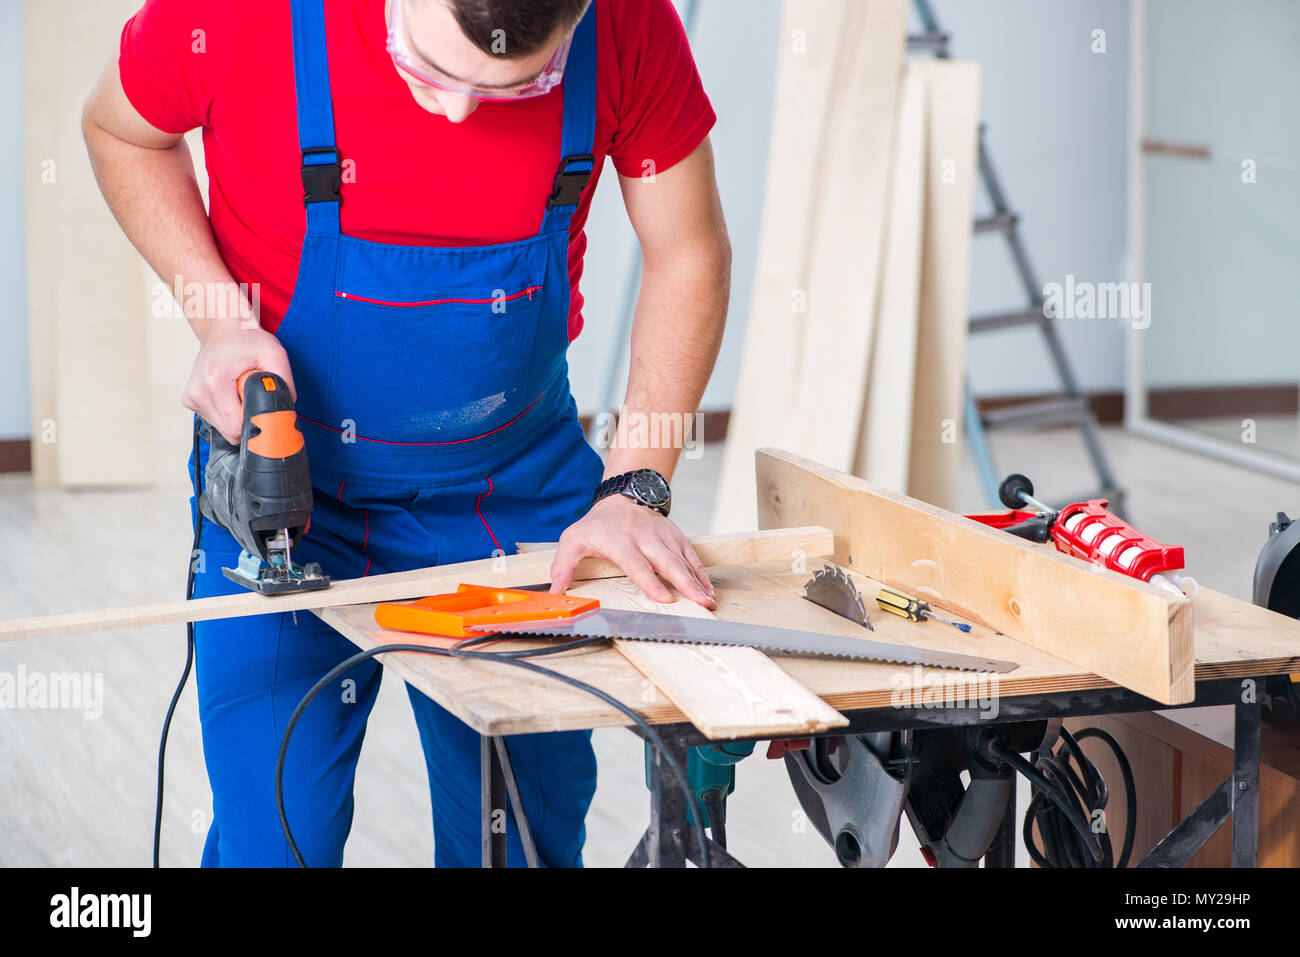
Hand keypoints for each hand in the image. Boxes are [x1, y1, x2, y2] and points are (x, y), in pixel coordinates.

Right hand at [183, 324, 295, 443]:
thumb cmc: (247, 340)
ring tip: (242, 392)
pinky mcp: (190, 400)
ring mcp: (192, 397)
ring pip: (223, 429)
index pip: (236, 427)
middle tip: (255, 398)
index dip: (256, 424)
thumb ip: (284, 386)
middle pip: (230, 432)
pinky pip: (216, 421)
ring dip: (238, 416)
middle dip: (248, 420)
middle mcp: (198, 391)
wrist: (224, 329)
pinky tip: (231, 393)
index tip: (265, 415)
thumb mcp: (276, 356)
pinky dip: (228, 412)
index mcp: (215, 381)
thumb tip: (285, 414)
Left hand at [550, 495, 715, 608]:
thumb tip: (555, 593)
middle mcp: (645, 537)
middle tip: (698, 603)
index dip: (651, 582)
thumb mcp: (573, 539)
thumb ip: (563, 566)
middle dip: (684, 583)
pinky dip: (701, 573)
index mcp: (620, 541)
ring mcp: (663, 536)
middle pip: (667, 563)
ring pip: (683, 560)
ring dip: (697, 581)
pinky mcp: (675, 536)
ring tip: (708, 600)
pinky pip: (691, 555)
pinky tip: (708, 589)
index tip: (665, 598)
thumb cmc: (598, 524)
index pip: (637, 564)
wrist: (623, 496)